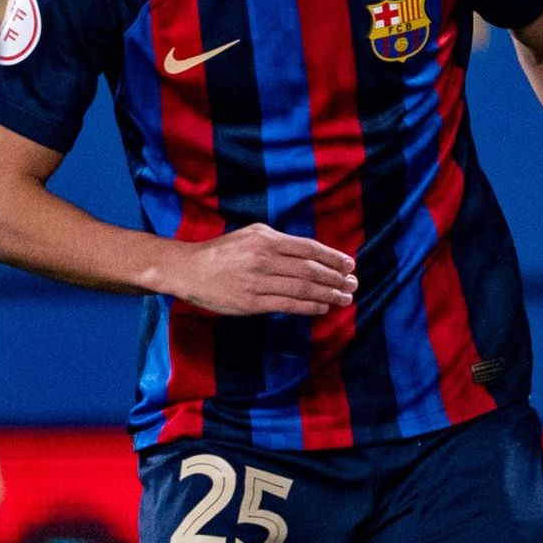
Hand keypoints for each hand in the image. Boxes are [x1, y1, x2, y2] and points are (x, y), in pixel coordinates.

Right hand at [160, 223, 357, 317]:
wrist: (190, 269)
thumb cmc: (222, 252)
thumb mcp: (250, 234)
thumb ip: (278, 242)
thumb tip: (310, 254)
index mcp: (266, 239)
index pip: (309, 248)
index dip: (333, 257)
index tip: (349, 265)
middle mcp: (264, 258)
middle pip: (310, 269)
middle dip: (336, 278)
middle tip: (353, 284)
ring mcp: (258, 281)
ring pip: (302, 288)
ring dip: (328, 294)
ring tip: (344, 298)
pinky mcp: (252, 302)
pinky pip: (288, 304)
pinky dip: (309, 306)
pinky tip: (322, 307)